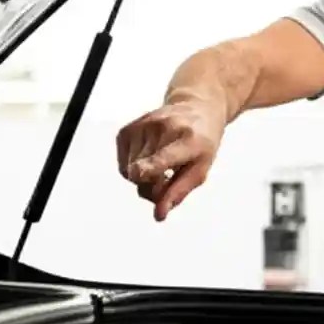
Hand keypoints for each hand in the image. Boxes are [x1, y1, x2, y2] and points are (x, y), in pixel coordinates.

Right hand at [116, 97, 224, 220]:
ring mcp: (143, 125)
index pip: (164, 156)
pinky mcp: (128, 129)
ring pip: (129, 171)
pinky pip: (122, 165)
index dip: (150, 167)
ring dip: (143, 178)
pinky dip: (133, 168)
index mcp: (188, 139)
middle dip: (151, 187)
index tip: (139, 173)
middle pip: (142, 174)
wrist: (197, 108)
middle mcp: (163, 128)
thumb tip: (159, 215)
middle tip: (167, 181)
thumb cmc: (201, 142)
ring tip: (161, 167)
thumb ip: (178, 193)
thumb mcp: (200, 169)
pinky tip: (149, 159)